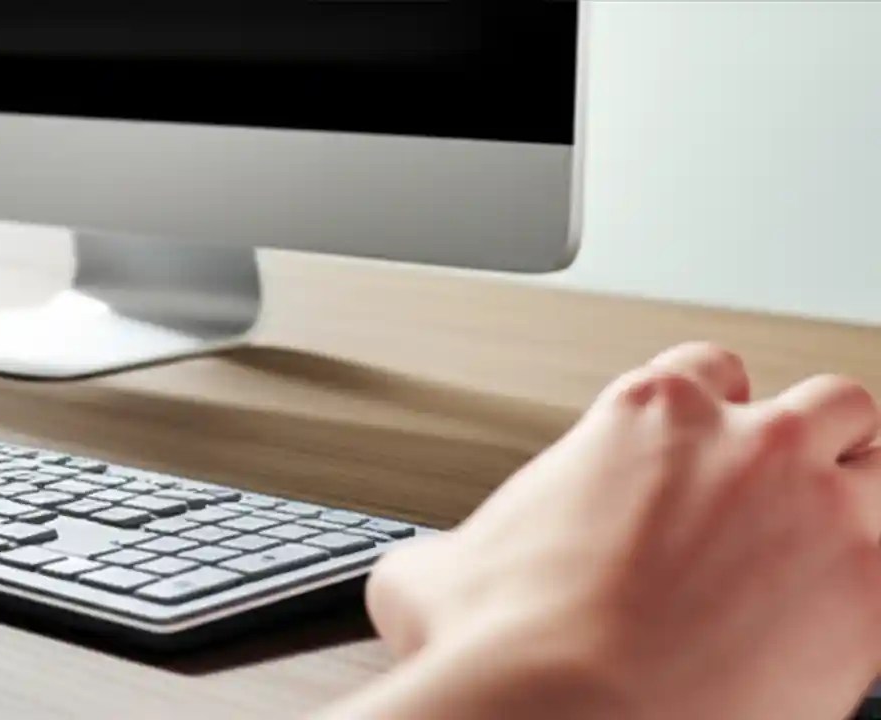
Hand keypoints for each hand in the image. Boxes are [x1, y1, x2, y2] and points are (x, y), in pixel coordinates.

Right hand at [325, 343, 880, 719]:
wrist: (564, 715)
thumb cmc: (506, 645)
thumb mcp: (436, 573)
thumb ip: (448, 549)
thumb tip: (426, 572)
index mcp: (642, 419)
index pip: (705, 370)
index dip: (708, 412)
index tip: (704, 454)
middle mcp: (737, 441)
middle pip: (815, 400)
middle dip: (803, 441)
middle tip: (783, 495)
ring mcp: (811, 501)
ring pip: (877, 446)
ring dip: (863, 485)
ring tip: (838, 536)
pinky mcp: (867, 580)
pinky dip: (877, 575)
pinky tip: (846, 610)